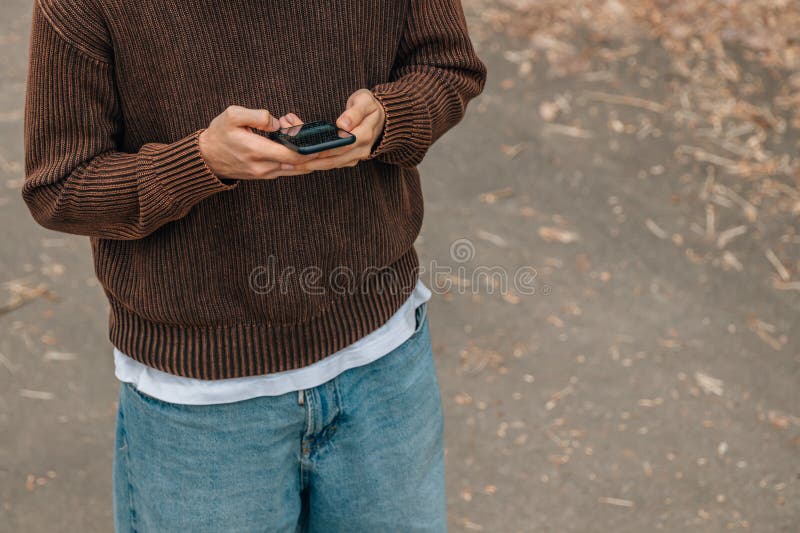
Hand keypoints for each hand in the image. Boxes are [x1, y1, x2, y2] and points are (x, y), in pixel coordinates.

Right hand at [198, 105, 319, 179]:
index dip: (310, 150)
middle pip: (299, 164)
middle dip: (313, 152)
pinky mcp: (267, 175)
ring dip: (308, 157)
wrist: (206, 158)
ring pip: (296, 169)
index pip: (291, 155)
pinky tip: (302, 147)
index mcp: (256, 150)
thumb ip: (257, 115)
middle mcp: (263, 166)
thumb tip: (277, 123)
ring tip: (311, 140)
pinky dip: (299, 160)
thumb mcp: (233, 115)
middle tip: (322, 139)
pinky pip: (289, 170)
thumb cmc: (219, 134)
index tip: (323, 143)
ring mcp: (266, 173)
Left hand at [279, 89, 384, 171]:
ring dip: (311, 165)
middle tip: (290, 161)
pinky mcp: (350, 159)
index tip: (306, 150)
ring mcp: (356, 157)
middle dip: (311, 161)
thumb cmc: (369, 105)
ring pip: (332, 164)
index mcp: (365, 135)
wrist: (380, 116)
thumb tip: (342, 124)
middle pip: (334, 159)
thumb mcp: (365, 101)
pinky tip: (301, 163)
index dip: (323, 149)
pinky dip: (317, 164)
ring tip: (291, 164)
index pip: (342, 145)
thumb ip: (354, 112)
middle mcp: (361, 150)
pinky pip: (332, 164)